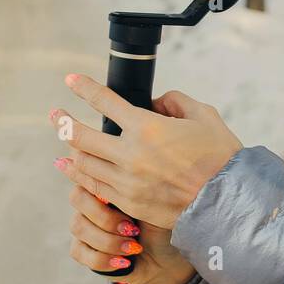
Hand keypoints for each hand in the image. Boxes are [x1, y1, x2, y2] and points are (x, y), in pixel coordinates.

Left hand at [50, 73, 243, 229]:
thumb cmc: (221, 156)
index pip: (105, 101)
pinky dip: (83, 177)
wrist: (228, 202)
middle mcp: (130, 154)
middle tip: (54, 115)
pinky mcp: (130, 203)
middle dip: (64, 122)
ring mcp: (127, 182)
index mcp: (147, 127)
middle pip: (82, 136)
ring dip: (71, 151)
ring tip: (63, 144)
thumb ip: (176, 102)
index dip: (83, 88)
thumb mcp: (204, 116)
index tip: (70, 80)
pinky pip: (97, 188)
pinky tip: (75, 171)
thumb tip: (156, 103)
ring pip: (85, 164)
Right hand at [66, 184, 196, 283]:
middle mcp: (91, 202)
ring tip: (134, 248)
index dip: (105, 191)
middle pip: (77, 198)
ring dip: (108, 240)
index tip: (131, 213)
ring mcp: (84, 226)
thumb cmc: (162, 226)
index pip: (89, 175)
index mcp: (107, 184)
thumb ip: (136, 187)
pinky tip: (124, 261)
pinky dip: (103, 259)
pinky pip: (78, 251)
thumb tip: (123, 171)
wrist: (167, 259)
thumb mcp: (154, 204)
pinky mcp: (83, 250)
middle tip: (133, 230)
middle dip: (107, 217)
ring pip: (78, 226)